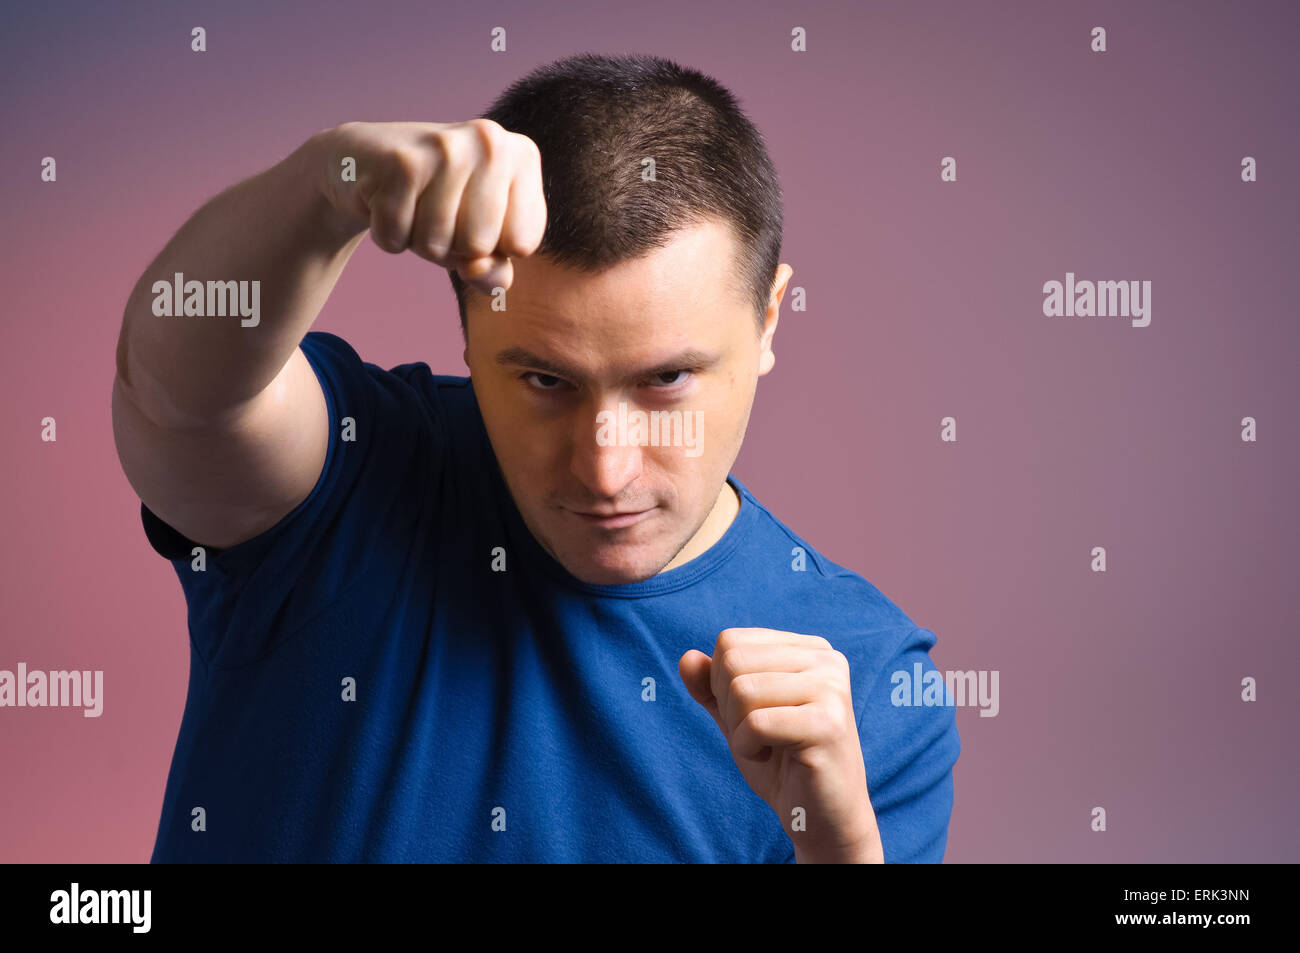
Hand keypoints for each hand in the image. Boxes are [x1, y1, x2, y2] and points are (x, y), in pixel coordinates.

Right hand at [309, 119, 546, 292]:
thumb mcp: (479, 237)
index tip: (472, 216)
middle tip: (435, 212)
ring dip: (416, 241)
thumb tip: (477, 270)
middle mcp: (491, 142)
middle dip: (451, 248)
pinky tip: (385, 202)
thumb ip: (495, 269)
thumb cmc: (436, 203)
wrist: (364, 159)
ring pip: (436, 244)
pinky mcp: (400, 162)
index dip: (491, 249)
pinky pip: (397, 237)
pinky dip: (387, 235)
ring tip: (412, 206)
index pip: (522, 244)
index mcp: (522, 156)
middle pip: (478, 247)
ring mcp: (446, 148)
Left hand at [679, 627, 883, 862]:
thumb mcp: (736, 718)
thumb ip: (711, 686)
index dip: (721, 684)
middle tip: (760, 735)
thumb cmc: (780, 764)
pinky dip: (747, 748)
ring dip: (739, 730)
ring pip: (742, 690)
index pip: (730, 641)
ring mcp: (831, 689)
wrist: (821, 818)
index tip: (752, 715)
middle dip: (729, 707)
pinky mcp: (828, 724)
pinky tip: (771, 758)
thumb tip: (687, 658)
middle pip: (733, 662)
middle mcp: (826, 660)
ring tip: (769, 746)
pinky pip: (755, 723)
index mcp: (808, 649)